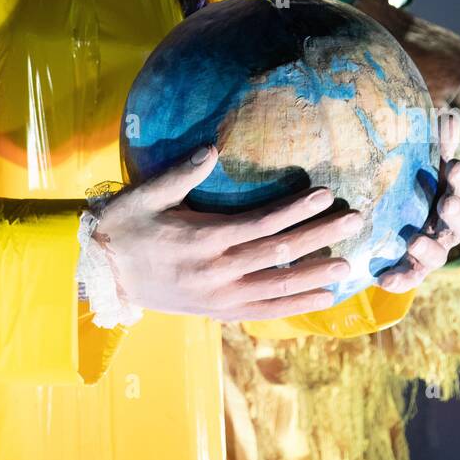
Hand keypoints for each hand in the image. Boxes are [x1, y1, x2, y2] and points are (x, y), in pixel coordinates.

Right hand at [92, 145, 363, 322]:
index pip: (262, 223)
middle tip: (355, 221)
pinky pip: (265, 311)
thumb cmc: (124, 227)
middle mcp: (218, 271)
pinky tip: (322, 298)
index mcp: (203, 238)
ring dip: (316, 274)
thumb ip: (181, 173)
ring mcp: (220, 296)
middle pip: (279, 252)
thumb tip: (212, 148)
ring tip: (348, 262)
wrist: (104, 275)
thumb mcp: (146, 194)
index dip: (296, 209)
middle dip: (320, 236)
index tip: (324, 194)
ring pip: (278, 286)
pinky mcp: (218, 311)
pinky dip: (295, 305)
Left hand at [375, 113, 459, 292]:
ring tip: (415, 242)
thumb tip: (447, 117)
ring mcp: (429, 252)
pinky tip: (383, 279)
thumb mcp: (423, 166)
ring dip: (428, 250)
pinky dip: (398, 279)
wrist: (389, 229)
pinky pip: (406, 278)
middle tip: (446, 202)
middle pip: (458, 224)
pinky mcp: (409, 271)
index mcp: (449, 199)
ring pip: (436, 255)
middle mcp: (444, 228)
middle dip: (455, 213)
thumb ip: (436, 145)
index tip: (454, 165)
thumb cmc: (412, 190)